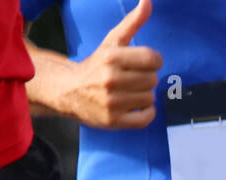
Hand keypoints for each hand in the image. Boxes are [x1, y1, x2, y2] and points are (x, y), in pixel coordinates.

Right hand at [68, 0, 162, 129]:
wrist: (70, 91)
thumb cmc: (97, 65)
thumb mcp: (113, 41)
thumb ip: (133, 22)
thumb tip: (148, 0)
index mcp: (112, 57)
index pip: (152, 59)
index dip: (155, 61)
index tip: (147, 63)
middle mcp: (111, 80)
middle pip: (152, 79)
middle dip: (147, 78)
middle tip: (135, 79)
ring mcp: (112, 103)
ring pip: (150, 98)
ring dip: (146, 96)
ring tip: (133, 92)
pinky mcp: (113, 121)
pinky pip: (145, 118)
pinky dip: (148, 113)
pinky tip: (140, 107)